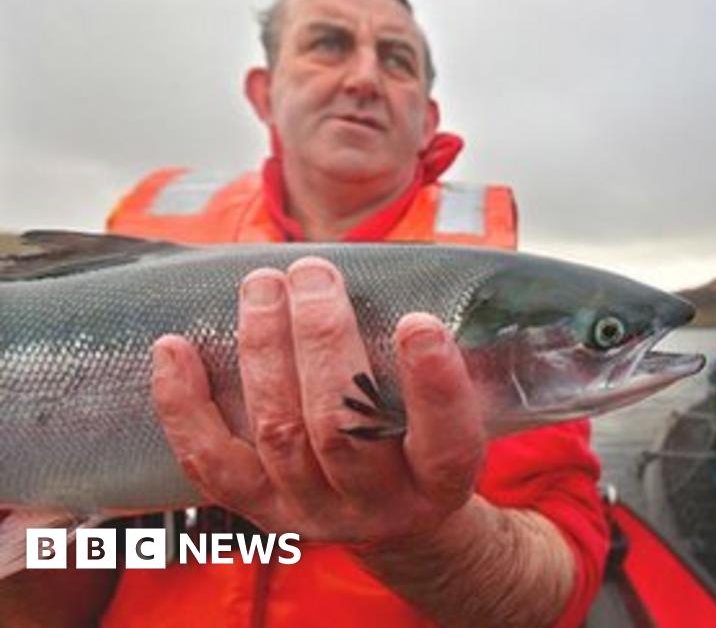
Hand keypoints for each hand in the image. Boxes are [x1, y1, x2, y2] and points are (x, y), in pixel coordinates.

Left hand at [150, 257, 484, 544]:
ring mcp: (313, 510)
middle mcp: (378, 503)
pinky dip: (185, 405)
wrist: (397, 515)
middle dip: (323, 341)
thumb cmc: (428, 438)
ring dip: (264, 349)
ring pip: (278, 433)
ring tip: (263, 286)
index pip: (444, 441)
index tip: (418, 323)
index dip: (432, 385)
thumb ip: (449, 357)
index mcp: (440, 482)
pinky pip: (211, 463)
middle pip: (343, 429)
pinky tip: (175, 349)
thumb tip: (423, 273)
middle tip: (314, 274)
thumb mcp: (467, 409)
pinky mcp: (260, 508)